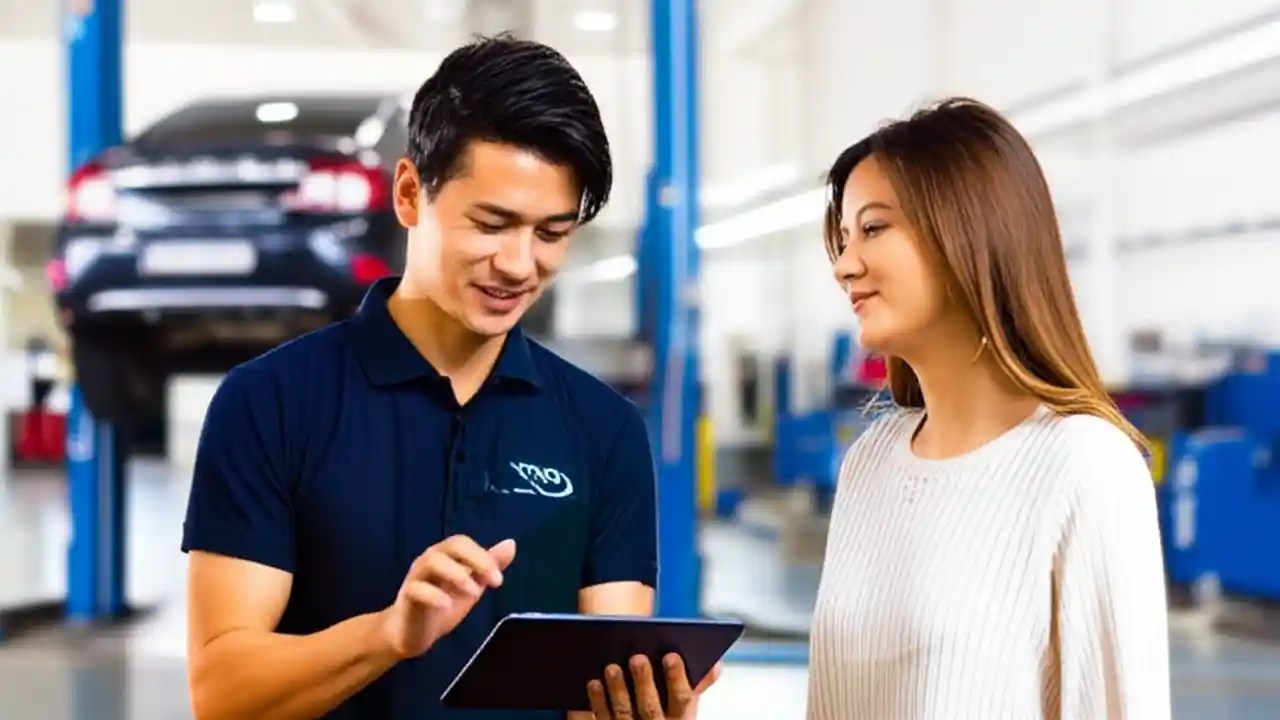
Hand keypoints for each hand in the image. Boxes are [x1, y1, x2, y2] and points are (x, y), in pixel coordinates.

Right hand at [379, 535, 516, 659]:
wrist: (412, 633)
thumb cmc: (442, 604)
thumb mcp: (472, 586)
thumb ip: (488, 566)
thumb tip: (511, 544)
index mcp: (446, 555)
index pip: (463, 542)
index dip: (483, 556)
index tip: (498, 580)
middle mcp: (430, 560)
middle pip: (451, 545)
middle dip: (476, 559)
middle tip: (493, 582)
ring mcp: (416, 577)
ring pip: (431, 561)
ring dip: (456, 574)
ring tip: (474, 592)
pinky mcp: (406, 598)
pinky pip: (416, 589)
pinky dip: (433, 595)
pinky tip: (447, 605)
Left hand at [585, 653, 721, 718]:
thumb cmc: (663, 710)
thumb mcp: (682, 704)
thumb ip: (698, 683)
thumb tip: (716, 664)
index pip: (683, 701)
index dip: (677, 678)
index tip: (671, 655)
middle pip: (651, 710)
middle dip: (644, 683)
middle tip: (637, 657)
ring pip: (624, 716)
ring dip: (618, 691)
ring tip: (612, 667)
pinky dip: (597, 702)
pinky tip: (593, 683)